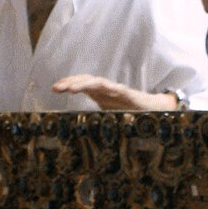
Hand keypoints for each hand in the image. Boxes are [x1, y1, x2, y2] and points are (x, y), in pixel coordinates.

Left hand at [50, 73, 175, 110]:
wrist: (152, 110)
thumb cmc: (128, 112)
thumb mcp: (106, 115)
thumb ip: (93, 117)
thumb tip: (76, 128)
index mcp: (99, 93)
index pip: (81, 83)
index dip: (68, 83)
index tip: (55, 88)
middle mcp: (106, 89)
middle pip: (85, 81)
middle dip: (70, 82)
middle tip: (56, 88)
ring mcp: (116, 90)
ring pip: (97, 82)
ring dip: (83, 84)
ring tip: (71, 89)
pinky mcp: (127, 94)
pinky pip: (115, 89)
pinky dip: (105, 87)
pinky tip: (96, 87)